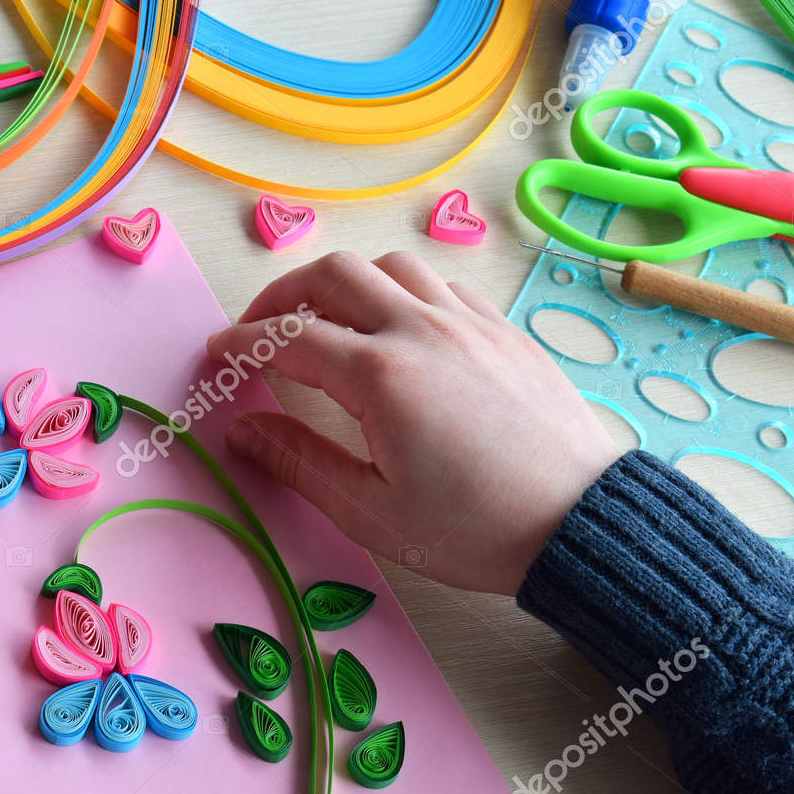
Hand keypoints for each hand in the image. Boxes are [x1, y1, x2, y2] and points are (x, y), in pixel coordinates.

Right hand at [207, 251, 621, 594]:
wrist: (577, 523)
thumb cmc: (473, 528)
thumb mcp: (370, 510)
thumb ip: (298, 461)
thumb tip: (241, 430)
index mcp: (380, 374)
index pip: (288, 337)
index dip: (241, 342)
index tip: (217, 355)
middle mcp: (422, 329)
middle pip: (335, 274)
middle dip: (284, 293)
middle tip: (260, 329)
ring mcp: (468, 322)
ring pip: (392, 265)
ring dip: (347, 283)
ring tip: (327, 321)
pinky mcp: (502, 329)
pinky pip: (440, 284)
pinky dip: (402, 291)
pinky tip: (397, 328)